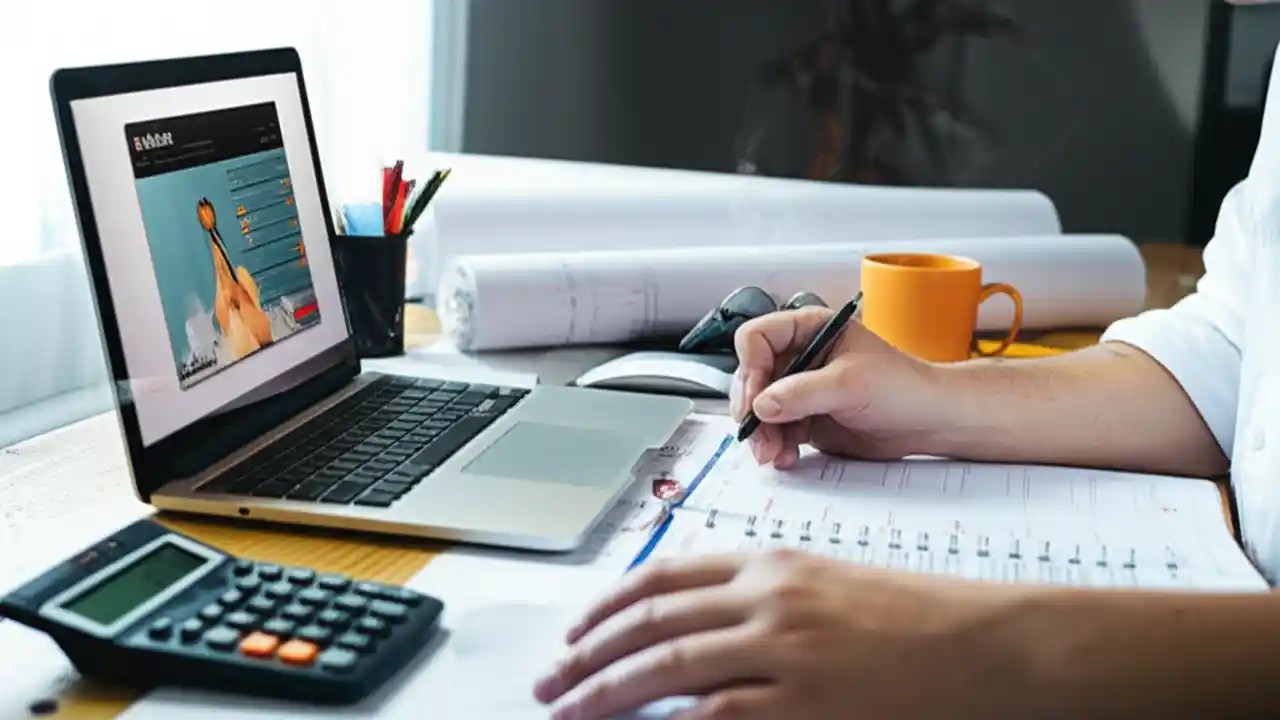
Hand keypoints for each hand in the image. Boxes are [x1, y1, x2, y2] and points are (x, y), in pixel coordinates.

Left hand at [533, 551, 1028, 719]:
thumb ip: (759, 596)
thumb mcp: (827, 584)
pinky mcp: (804, 704)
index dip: (606, 605)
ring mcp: (783, 651)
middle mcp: (767, 599)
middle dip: (586, 652)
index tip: (574, 630)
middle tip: (550, 678)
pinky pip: (714, 718)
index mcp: (770, 563)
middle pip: (649, 622)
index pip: (662, 576)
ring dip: (606, 692)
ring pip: (666, 669)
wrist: (988, 645)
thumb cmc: (915, 615)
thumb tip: (692, 624)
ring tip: (569, 710)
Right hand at [730, 307, 940, 467]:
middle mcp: (800, 356)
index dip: (751, 366)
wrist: (928, 421)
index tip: (757, 397)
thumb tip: (762, 404)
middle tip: (758, 432)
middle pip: (751, 376)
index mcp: (809, 329)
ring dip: (760, 433)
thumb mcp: (851, 383)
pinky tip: (785, 456)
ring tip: (773, 453)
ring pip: (758, 408)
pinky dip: (774, 445)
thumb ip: (802, 393)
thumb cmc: (903, 386)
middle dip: (750, 407)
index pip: (757, 338)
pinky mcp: (805, 418)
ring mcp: (800, 389)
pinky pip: (774, 431)